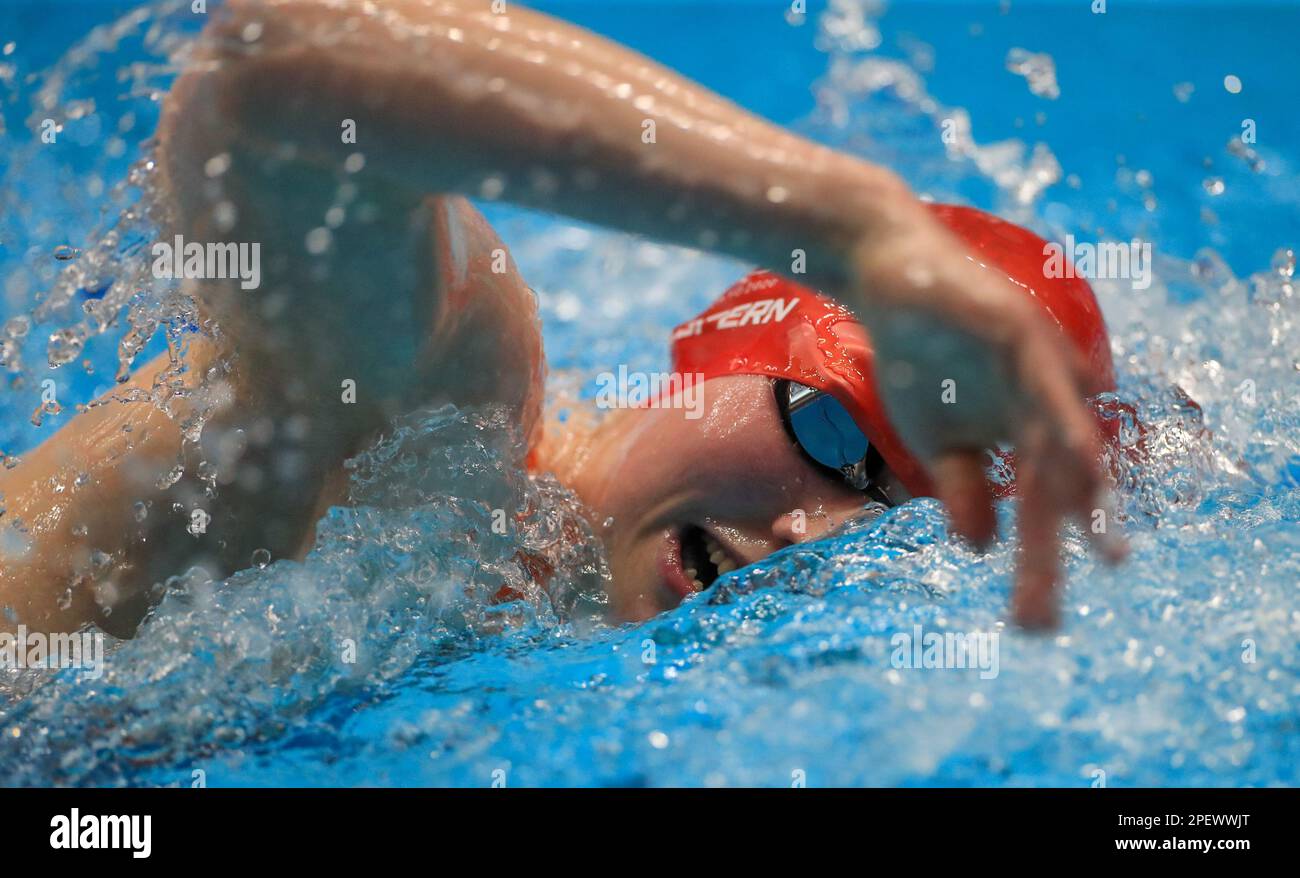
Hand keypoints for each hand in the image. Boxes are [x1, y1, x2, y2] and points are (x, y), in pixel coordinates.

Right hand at [845, 198, 1125, 628]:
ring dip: (1080, 495)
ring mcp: (1040, 369)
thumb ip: (962, 488)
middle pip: (1059, 488)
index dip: (1041, 562)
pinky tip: (1082, 456)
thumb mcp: (934, 438)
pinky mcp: (1023, 333)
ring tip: (1099, 547)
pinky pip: (1049, 382)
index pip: (1038, 507)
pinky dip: (1066, 420)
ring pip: (1067, 441)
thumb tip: (982, 548)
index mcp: (1024, 434)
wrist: (888, 279)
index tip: (1035, 623)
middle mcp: (1046, 405)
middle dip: (1052, 554)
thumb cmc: (917, 356)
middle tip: (1044, 617)